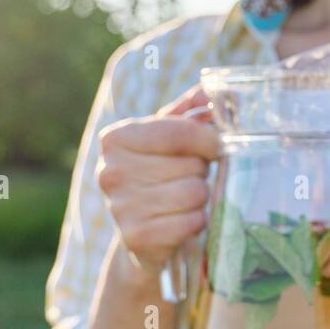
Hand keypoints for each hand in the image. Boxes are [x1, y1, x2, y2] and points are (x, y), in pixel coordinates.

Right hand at [96, 85, 220, 274]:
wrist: (145, 236)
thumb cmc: (161, 175)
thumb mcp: (170, 137)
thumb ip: (190, 110)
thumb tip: (212, 90)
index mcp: (116, 138)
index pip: (177, 131)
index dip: (208, 139)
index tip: (218, 146)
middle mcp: (111, 171)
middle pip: (189, 164)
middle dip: (201, 172)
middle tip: (190, 179)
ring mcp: (120, 207)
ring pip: (193, 193)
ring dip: (201, 197)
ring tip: (187, 199)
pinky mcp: (135, 238)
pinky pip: (190, 222)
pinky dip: (197, 221)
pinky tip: (185, 220)